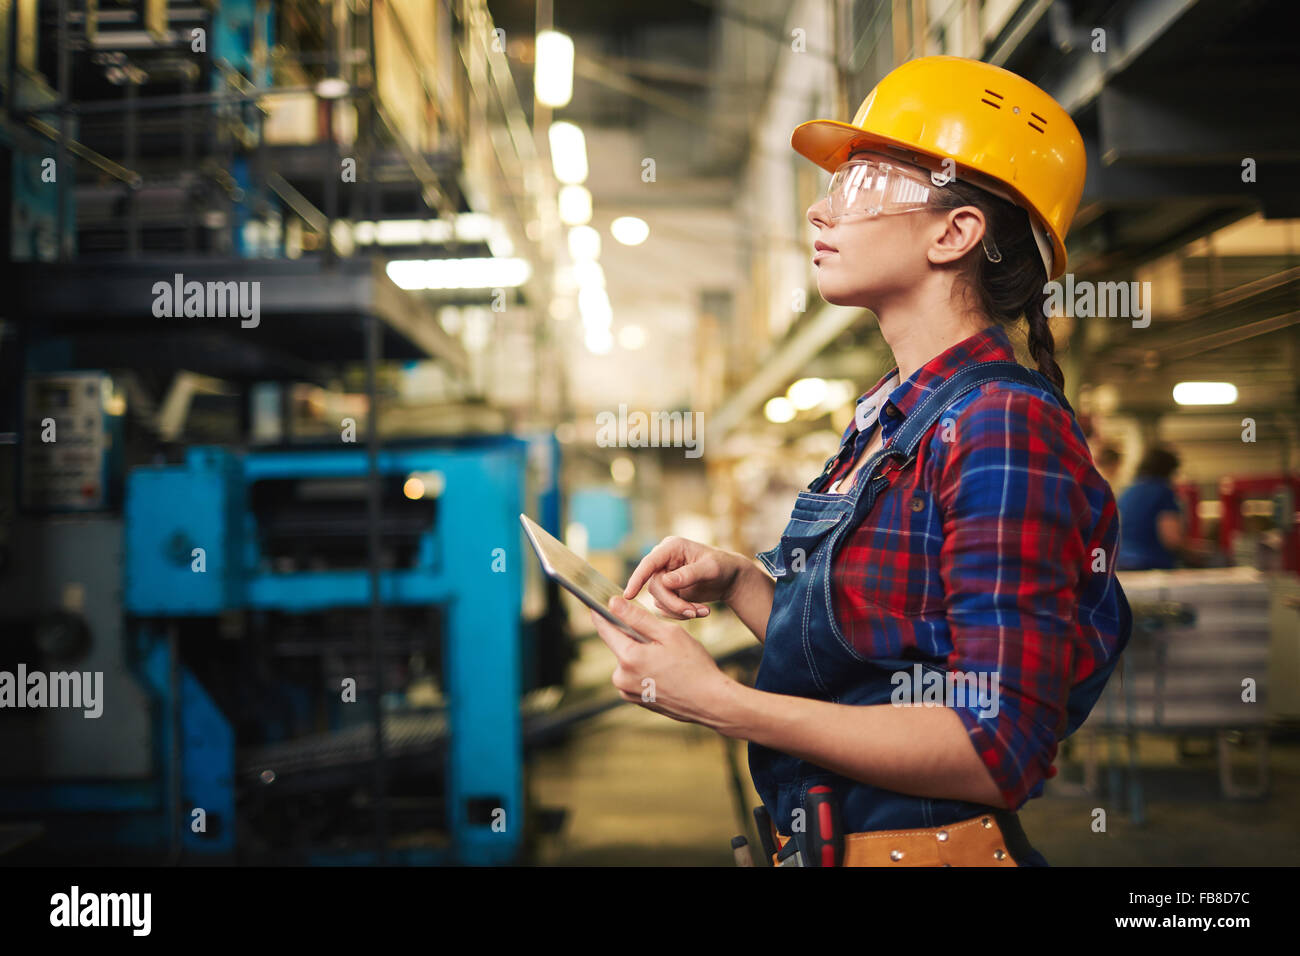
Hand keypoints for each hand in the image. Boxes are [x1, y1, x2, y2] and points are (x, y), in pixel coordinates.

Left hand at [589, 595, 736, 728]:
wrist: (709, 702)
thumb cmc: (693, 665)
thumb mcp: (669, 634)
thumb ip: (638, 617)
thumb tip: (612, 603)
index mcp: (629, 658)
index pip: (604, 628)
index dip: (602, 612)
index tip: (601, 602)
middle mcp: (621, 677)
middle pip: (618, 644)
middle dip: (633, 635)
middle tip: (659, 636)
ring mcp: (626, 691)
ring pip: (626, 659)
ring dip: (639, 652)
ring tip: (666, 657)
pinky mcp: (634, 699)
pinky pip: (632, 674)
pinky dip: (643, 667)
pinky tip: (664, 670)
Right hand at [623, 536, 746, 619]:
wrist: (730, 578)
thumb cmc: (723, 566)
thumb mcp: (710, 569)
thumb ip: (688, 574)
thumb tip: (666, 581)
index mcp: (671, 548)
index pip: (648, 563)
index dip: (637, 578)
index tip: (629, 595)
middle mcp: (663, 561)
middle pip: (655, 587)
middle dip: (673, 603)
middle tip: (693, 613)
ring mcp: (664, 577)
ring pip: (659, 600)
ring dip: (680, 610)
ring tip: (703, 611)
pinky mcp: (668, 592)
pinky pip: (666, 607)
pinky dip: (681, 613)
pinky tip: (700, 611)